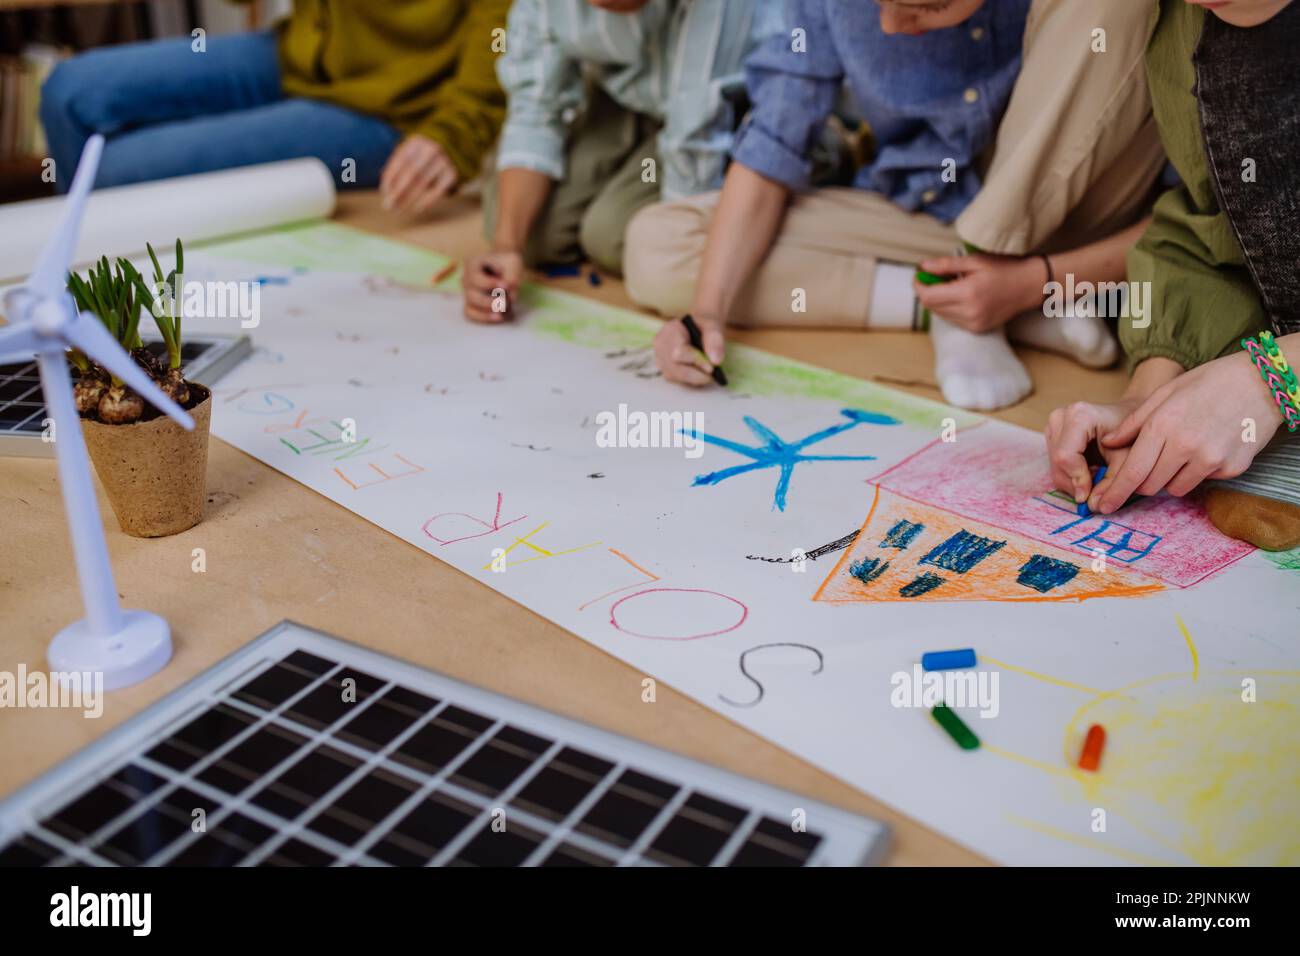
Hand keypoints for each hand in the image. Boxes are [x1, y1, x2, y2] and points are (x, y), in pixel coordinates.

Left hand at [380, 136, 458, 214]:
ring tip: (399, 210)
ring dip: (409, 198)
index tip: (385, 193)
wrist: (447, 154)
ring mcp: (444, 161)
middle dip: (399, 191)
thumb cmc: (419, 159)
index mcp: (416, 142)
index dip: (391, 178)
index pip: (400, 162)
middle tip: (389, 206)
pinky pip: (438, 190)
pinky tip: (417, 208)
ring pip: (423, 183)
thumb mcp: (407, 157)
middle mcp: (431, 149)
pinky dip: (427, 201)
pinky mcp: (452, 174)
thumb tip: (387, 191)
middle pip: (411, 173)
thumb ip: (394, 169)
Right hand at [462, 250, 523, 323]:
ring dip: (489, 312)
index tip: (505, 286)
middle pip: (471, 296)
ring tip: (505, 310)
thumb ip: (512, 276)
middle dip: (490, 302)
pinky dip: (485, 317)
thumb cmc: (507, 263)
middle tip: (506, 302)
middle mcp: (466, 280)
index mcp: (472, 264)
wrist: (505, 267)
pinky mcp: (472, 304)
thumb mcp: (513, 263)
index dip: (489, 284)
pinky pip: (472, 315)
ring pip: (470, 308)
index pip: (475, 278)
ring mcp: (467, 293)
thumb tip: (510, 296)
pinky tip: (500, 316)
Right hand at [653, 313, 725, 385]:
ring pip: (676, 377)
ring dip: (694, 378)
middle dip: (696, 375)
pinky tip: (700, 374)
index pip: (678, 352)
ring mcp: (660, 359)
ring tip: (707, 372)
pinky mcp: (665, 370)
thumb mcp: (713, 327)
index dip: (695, 361)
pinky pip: (677, 381)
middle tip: (713, 375)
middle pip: (674, 369)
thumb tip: (716, 361)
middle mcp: (660, 346)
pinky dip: (691, 380)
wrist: (696, 329)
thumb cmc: (703, 327)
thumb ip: (715, 341)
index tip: (712, 368)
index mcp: (670, 331)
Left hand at [914, 254, 1043, 332]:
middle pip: (932, 307)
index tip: (919, 275)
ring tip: (952, 285)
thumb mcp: (974, 261)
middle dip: (928, 292)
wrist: (1030, 286)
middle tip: (934, 277)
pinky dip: (950, 308)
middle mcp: (969, 313)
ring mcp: (973, 323)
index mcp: (967, 294)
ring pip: (941, 314)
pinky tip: (962, 296)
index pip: (928, 296)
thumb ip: (946, 265)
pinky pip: (953, 320)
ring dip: (939, 300)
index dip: (919, 286)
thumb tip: (923, 267)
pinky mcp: (977, 328)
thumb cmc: (1004, 269)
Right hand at [1045, 398, 1140, 503]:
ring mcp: (1052, 426)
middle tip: (1099, 489)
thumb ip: (1113, 482)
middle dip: (1077, 483)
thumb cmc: (1133, 434)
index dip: (1078, 479)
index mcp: (1079, 415)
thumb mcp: (1128, 458)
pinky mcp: (1051, 436)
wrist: (1131, 419)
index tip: (1091, 497)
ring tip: (1098, 477)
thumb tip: (1093, 506)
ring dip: (1075, 482)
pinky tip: (1090, 471)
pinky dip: (1072, 476)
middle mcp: (1060, 418)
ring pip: (1055, 468)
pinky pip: (1055, 466)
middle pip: (1058, 464)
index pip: (1065, 456)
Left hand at [1090, 351, 1280, 513]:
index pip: (1132, 472)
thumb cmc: (1209, 383)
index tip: (1104, 506)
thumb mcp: (1166, 393)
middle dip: (1143, 481)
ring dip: (1171, 477)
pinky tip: (1209, 447)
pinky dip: (1199, 471)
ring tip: (1183, 450)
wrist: (1263, 382)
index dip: (1115, 493)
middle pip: (1150, 486)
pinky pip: (1204, 481)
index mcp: (1164, 425)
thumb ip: (1135, 421)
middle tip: (1150, 466)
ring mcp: (1212, 459)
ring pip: (1175, 488)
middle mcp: (1186, 446)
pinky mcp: (1232, 468)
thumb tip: (1109, 443)